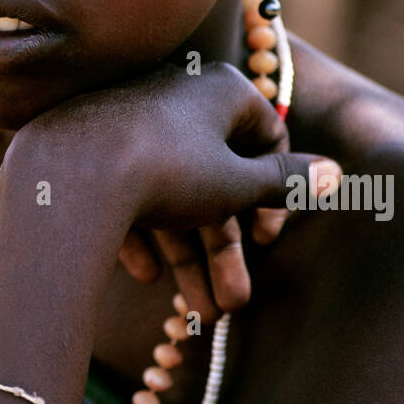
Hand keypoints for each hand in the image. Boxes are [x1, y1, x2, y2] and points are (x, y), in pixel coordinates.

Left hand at [2, 60, 340, 283]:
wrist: (67, 173)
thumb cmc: (166, 170)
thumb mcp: (237, 183)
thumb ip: (285, 181)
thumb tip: (336, 174)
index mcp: (218, 88)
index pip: (265, 133)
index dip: (273, 191)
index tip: (265, 239)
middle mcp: (174, 93)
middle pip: (214, 176)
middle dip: (225, 248)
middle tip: (234, 302)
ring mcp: (129, 117)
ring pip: (170, 192)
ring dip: (189, 256)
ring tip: (198, 315)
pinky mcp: (89, 142)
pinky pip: (124, 188)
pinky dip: (140, 230)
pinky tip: (145, 274)